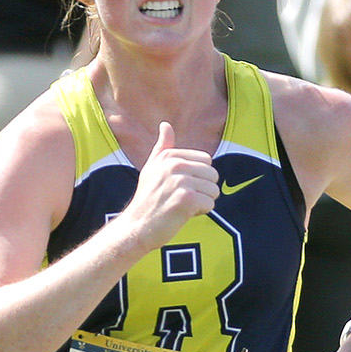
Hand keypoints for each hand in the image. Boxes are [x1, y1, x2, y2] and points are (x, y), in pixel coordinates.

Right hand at [121, 122, 218, 248]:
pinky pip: (210, 204)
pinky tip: (182, 214)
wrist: (137, 227)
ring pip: (213, 191)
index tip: (178, 187)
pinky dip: (200, 212)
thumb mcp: (152, 168)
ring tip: (181, 206)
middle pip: (213, 175)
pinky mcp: (186, 199)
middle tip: (181, 198)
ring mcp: (180, 181)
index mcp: (169, 156)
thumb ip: (162, 147)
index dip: (198, 177)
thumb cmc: (147, 199)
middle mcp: (174, 165)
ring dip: (202, 202)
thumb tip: (166, 124)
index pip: (207, 161)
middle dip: (203, 190)